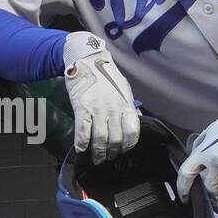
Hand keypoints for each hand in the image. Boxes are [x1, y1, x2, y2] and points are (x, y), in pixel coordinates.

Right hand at [63, 31, 140, 163]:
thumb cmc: (106, 75)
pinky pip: (83, 132)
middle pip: (115, 140)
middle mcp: (113, 109)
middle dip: (112, 153)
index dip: (128, 146)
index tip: (123, 151)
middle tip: (108, 158)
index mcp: (126, 105)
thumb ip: (129, 107)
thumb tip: (136, 122)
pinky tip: (81, 150)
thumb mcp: (124, 89)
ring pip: (100, 139)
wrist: (88, 58)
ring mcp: (97, 109)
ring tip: (96, 158)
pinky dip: (82, 144)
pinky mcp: (82, 108)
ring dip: (98, 153)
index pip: (132, 133)